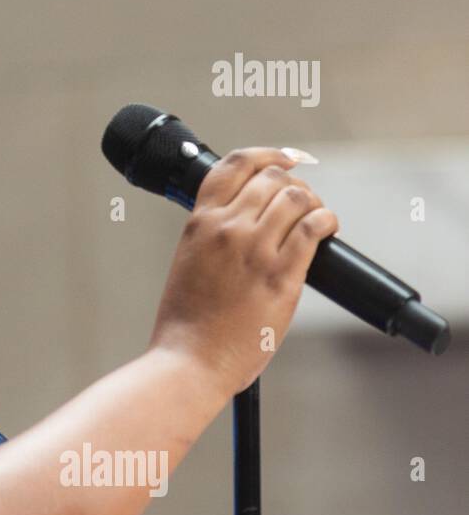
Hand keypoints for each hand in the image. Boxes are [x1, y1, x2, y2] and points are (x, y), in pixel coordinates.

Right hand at [147, 146, 338, 396]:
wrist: (189, 360)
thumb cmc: (186, 322)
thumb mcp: (188, 262)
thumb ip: (211, 236)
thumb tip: (244, 221)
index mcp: (199, 223)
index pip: (234, 165)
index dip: (266, 155)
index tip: (284, 158)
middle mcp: (226, 228)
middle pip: (273, 178)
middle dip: (295, 184)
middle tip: (303, 202)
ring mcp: (254, 250)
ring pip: (297, 197)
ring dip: (313, 203)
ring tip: (317, 219)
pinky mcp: (281, 275)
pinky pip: (314, 228)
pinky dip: (327, 221)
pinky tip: (328, 229)